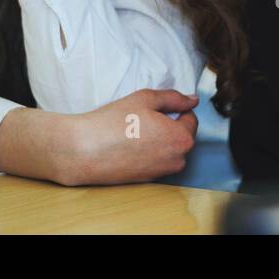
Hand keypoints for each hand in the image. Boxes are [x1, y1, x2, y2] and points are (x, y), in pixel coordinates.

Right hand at [54, 89, 199, 185]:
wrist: (85, 151)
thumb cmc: (114, 122)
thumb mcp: (146, 99)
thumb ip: (174, 98)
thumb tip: (192, 100)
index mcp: (182, 138)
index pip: (191, 118)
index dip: (174, 108)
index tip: (154, 108)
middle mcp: (178, 160)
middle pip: (181, 135)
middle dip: (167, 125)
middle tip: (141, 118)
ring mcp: (163, 173)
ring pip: (168, 149)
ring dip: (158, 139)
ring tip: (133, 131)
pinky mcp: (148, 180)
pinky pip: (156, 160)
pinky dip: (147, 152)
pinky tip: (128, 145)